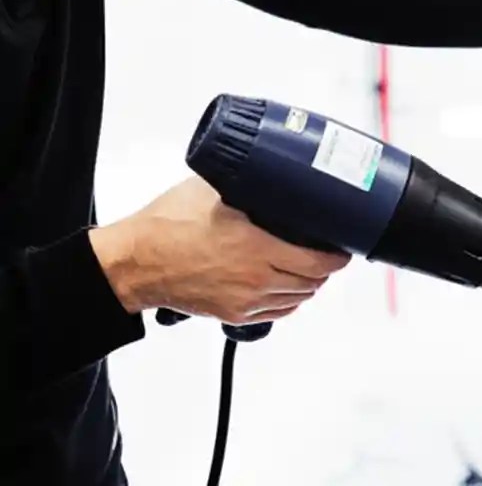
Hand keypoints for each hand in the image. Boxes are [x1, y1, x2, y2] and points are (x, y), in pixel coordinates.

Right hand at [90, 176, 350, 325]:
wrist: (134, 262)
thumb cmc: (168, 224)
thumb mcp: (213, 191)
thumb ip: (249, 186)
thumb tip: (273, 171)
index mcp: (257, 247)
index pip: (319, 261)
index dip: (339, 255)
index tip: (343, 245)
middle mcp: (257, 279)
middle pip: (314, 281)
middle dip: (326, 267)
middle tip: (328, 251)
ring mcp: (246, 301)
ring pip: (298, 299)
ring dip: (310, 283)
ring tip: (309, 266)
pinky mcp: (233, 314)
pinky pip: (277, 312)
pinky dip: (290, 299)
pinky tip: (289, 285)